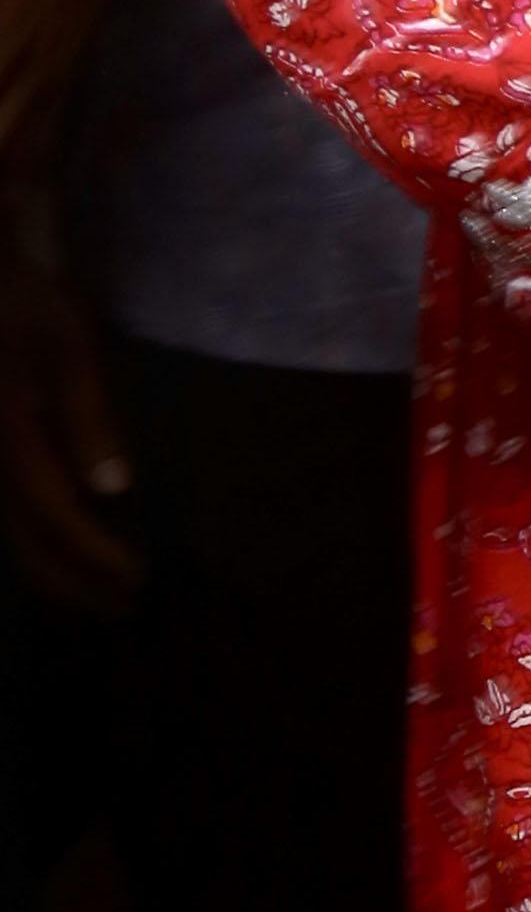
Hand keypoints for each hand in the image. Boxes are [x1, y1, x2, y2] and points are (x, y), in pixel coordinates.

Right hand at [0, 207, 135, 609]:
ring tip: (105, 592)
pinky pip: (13, 514)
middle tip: (126, 607)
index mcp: (13, 437)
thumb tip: (112, 487)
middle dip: (77, 582)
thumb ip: (88, 418)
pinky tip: (74, 548)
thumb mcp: (70, 347)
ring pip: (15, 535)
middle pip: (28, 543)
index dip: (94, 557)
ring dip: (60, 570)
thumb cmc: (30, 304)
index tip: (136, 580)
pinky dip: (43, 542)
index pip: (55, 519)